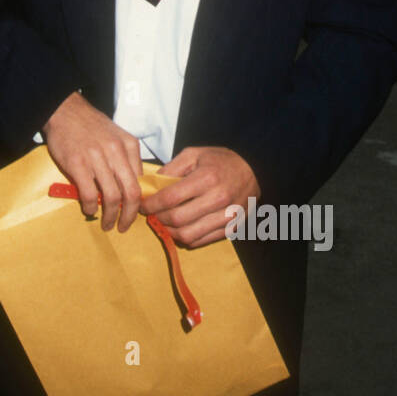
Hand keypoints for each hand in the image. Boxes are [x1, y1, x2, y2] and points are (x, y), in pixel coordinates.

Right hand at [42, 92, 143, 231]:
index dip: (140, 201)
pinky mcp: (77, 164)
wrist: (64, 110)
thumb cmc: (90, 125)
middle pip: (131, 193)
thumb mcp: (116, 136)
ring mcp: (96, 158)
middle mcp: (116, 151)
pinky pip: (89, 194)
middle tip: (124, 226)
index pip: (141, 181)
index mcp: (129, 145)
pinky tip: (89, 209)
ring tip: (106, 224)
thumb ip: (125, 158)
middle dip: (130, 215)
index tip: (134, 212)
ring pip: (112, 197)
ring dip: (110, 216)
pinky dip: (90, 207)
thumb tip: (130, 186)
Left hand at [140, 145, 258, 247]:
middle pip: (177, 219)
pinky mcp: (231, 228)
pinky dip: (186, 238)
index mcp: (207, 178)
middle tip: (151, 214)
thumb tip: (150, 186)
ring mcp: (227, 216)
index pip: (170, 198)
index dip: (151, 204)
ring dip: (169, 231)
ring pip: (188, 235)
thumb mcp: (194, 154)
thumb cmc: (220, 160)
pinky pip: (202, 241)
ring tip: (163, 222)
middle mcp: (219, 199)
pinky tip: (180, 228)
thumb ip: (170, 169)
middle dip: (158, 218)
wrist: (254, 169)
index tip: (142, 205)